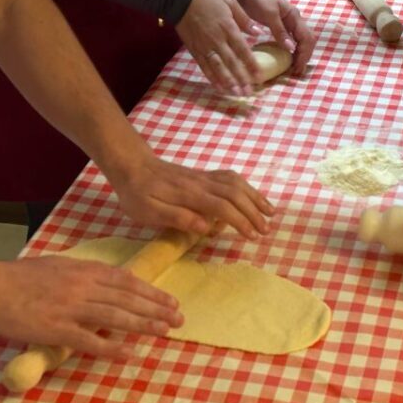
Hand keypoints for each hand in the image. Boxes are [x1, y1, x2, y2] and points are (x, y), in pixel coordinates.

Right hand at [0, 256, 182, 358]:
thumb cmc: (23, 276)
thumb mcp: (62, 266)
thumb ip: (88, 274)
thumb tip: (113, 282)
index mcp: (86, 270)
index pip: (128, 282)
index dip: (152, 293)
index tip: (171, 302)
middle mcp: (84, 287)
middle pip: (128, 299)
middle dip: (157, 309)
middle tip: (179, 319)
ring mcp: (71, 308)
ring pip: (116, 317)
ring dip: (144, 325)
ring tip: (165, 332)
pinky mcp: (57, 330)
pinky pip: (89, 341)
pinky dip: (111, 348)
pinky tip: (129, 354)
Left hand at [106, 152, 273, 239]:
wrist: (132, 165)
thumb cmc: (137, 193)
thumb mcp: (148, 211)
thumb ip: (176, 217)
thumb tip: (205, 227)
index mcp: (189, 194)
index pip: (223, 207)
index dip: (240, 221)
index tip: (251, 236)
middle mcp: (202, 183)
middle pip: (236, 194)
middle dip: (254, 212)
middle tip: (265, 231)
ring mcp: (205, 177)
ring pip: (238, 183)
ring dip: (256, 198)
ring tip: (270, 213)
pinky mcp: (204, 175)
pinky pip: (232, 178)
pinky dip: (247, 188)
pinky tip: (252, 197)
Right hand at [176, 0, 261, 94]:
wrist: (180, 0)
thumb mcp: (229, 1)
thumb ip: (244, 18)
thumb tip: (258, 32)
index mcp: (227, 28)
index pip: (242, 50)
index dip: (251, 64)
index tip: (259, 77)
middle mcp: (217, 40)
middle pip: (231, 62)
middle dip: (241, 78)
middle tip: (249, 92)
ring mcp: (205, 47)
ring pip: (218, 68)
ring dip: (228, 82)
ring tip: (237, 94)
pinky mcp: (195, 51)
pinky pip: (204, 67)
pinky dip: (212, 79)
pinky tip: (220, 88)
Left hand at [228, 0, 315, 74]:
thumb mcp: (268, 13)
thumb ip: (279, 30)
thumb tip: (291, 48)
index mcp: (294, 16)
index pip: (307, 38)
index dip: (304, 54)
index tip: (297, 68)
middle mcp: (294, 21)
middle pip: (307, 42)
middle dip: (304, 57)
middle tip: (297, 72)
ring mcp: (288, 24)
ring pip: (301, 42)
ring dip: (300, 56)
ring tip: (294, 69)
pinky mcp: (280, 28)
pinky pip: (292, 42)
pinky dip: (292, 52)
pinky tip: (287, 60)